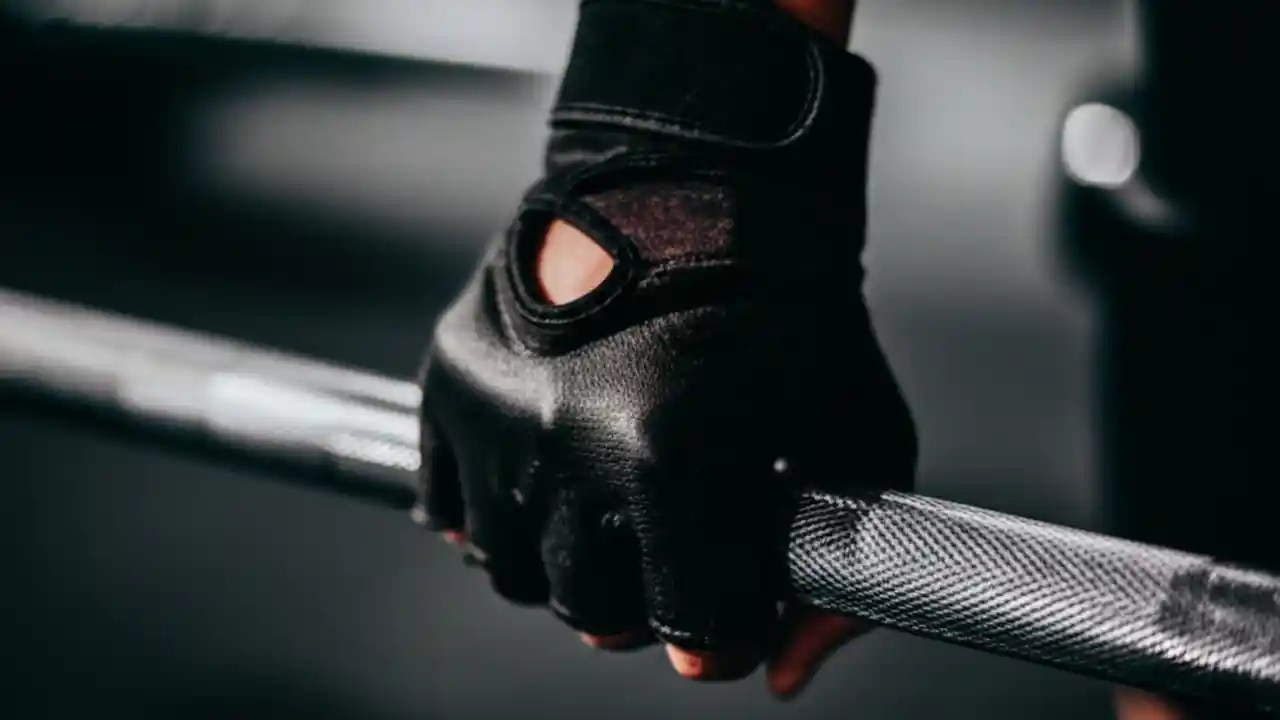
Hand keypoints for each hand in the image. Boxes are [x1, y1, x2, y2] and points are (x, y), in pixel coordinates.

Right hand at [417, 0, 915, 697]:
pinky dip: (492, 515)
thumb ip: (839, 570)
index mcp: (671, 459)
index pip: (690, 625)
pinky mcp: (451, 378)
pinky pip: (447, 509)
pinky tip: (542, 482)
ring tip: (606, 510)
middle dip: (643, 595)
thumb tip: (788, 672)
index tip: (726, 611)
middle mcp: (565, 443)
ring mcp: (495, 412)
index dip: (721, 628)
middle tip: (668, 550)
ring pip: (512, 570)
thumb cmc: (791, 297)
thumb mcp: (860, 432)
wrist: (699, 173)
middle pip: (590, 609)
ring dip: (566, 559)